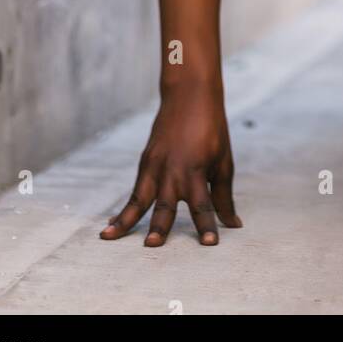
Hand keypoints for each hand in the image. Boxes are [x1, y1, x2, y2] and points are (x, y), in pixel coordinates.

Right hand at [99, 83, 241, 246]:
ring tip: (109, 237)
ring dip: (125, 219)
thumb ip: (224, 196)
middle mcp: (173, 170)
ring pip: (139, 198)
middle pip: (166, 204)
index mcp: (196, 170)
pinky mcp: (146, 161)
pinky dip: (124, 207)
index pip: (203, 204)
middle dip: (159, 226)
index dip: (206, 225)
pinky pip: (134, 190)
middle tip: (152, 245)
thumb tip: (233, 224)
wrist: (190, 96)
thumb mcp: (223, 162)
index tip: (209, 245)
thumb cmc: (212, 131)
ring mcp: (156, 165)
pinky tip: (112, 224)